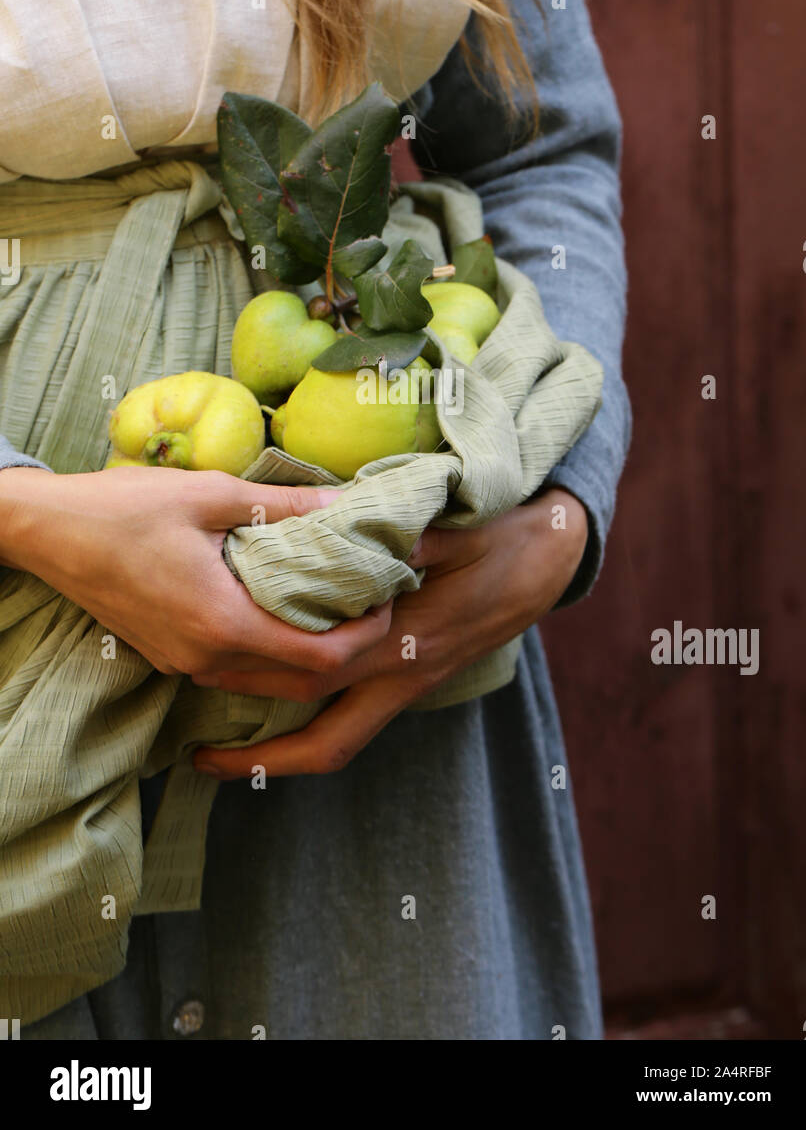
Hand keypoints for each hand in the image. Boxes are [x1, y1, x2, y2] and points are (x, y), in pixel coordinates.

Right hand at [0, 465, 391, 677]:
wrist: (48, 532)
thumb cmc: (124, 508)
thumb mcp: (211, 495)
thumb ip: (284, 506)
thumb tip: (346, 503)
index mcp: (223, 624)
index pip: (320, 660)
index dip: (366, 636)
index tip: (386, 599)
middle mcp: (206, 658)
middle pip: (301, 681)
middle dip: (347, 648)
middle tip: (374, 601)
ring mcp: (185, 664)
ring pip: (268, 680)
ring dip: (309, 651)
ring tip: (336, 600)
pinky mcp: (171, 656)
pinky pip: (237, 667)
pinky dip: (272, 646)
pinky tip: (285, 605)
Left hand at [192, 487, 587, 778]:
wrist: (553, 556)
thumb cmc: (503, 533)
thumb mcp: (459, 525)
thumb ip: (407, 532)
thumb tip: (353, 527)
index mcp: (408, 639)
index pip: (321, 671)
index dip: (262, 678)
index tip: (210, 670)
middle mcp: (405, 675)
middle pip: (324, 736)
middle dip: (262, 752)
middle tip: (197, 752)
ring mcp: (412, 684)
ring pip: (342, 740)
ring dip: (286, 753)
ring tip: (225, 752)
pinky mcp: (416, 680)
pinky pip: (358, 719)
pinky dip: (315, 723)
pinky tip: (281, 705)